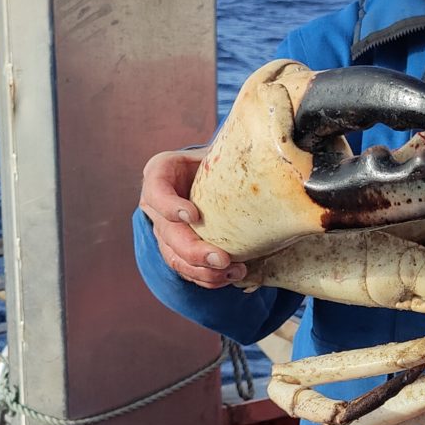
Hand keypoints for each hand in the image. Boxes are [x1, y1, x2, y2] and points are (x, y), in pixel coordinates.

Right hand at [139, 150, 246, 288]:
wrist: (214, 176)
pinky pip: (188, 271)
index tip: (193, 215)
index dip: (170, 207)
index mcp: (161, 174)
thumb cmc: (217, 159)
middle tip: (222, 259)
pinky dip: (209, 279)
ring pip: (176, 259)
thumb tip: (269, 145)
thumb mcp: (218, 148)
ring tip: (235, 272)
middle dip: (194, 251)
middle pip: (168, 234)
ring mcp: (164, 231)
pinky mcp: (177, 251)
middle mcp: (156, 206)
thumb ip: (233, 147)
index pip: (156, 191)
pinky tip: (230, 278)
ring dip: (204, 271)